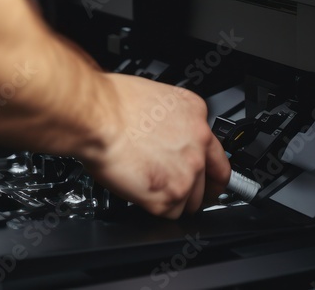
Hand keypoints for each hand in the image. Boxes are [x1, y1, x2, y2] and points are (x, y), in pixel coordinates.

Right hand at [84, 73, 230, 217]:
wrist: (97, 117)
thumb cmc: (112, 104)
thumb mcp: (157, 100)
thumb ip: (172, 122)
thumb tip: (167, 135)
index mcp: (196, 115)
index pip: (217, 152)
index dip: (211, 170)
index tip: (209, 178)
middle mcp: (198, 144)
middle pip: (208, 180)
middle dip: (194, 188)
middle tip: (175, 187)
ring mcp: (187, 172)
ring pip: (191, 200)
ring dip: (174, 199)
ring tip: (151, 188)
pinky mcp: (169, 195)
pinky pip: (171, 213)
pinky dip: (156, 208)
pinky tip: (143, 193)